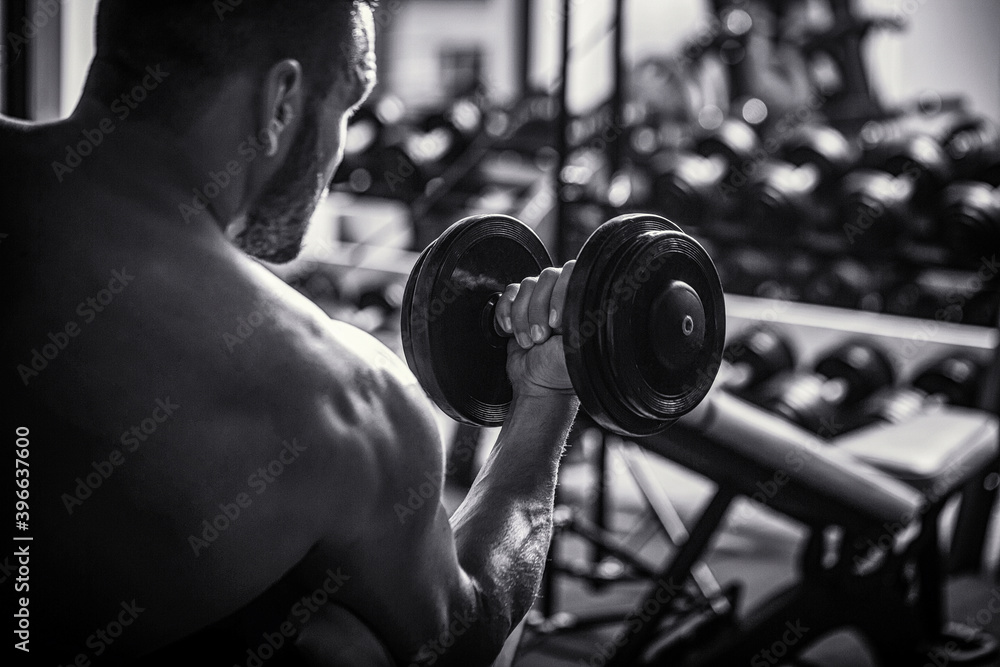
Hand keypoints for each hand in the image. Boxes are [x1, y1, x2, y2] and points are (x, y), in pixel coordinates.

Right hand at [494, 261, 575, 395]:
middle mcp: (561, 295)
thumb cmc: (560, 369)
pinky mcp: (517, 307)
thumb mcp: (579, 344)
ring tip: (529, 342)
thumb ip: (587, 317)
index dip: (559, 294)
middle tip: (541, 337)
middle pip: (545, 277)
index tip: (556, 323)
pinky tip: (511, 331)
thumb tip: (601, 295)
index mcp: (581, 300)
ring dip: (522, 318)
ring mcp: (538, 300)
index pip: (570, 272)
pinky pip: (507, 295)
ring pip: (525, 286)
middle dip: (538, 310)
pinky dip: (506, 314)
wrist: (536, 385)